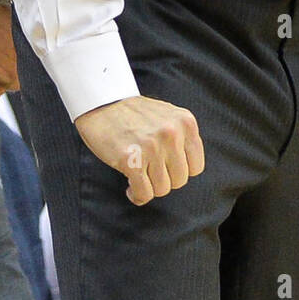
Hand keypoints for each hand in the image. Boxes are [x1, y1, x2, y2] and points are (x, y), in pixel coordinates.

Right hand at [75, 94, 204, 205]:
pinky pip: (144, 193)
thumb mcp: (168, 116)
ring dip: (149, 187)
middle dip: (164, 180)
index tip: (167, 168)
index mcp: (185, 122)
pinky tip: (130, 187)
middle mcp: (172, 134)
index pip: (196, 167)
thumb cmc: (135, 114)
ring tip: (139, 176)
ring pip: (162, 189)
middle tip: (150, 172)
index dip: (180, 171)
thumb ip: (182, 138)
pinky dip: (137, 195)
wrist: (102, 104)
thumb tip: (188, 169)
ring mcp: (152, 147)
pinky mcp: (131, 160)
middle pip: (180, 180)